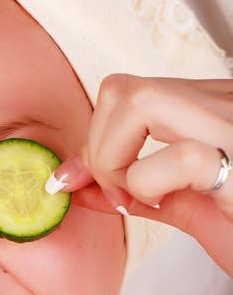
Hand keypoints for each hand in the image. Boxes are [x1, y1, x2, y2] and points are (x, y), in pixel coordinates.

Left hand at [46, 75, 232, 276]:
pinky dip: (151, 188)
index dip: (97, 136)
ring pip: (140, 104)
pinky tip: (173, 204)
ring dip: (117, 163)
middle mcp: (224, 103)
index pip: (127, 90)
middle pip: (122, 90)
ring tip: (140, 198)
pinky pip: (178, 157)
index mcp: (210, 107)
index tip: (98, 182)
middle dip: (99, 149)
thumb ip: (132, 190)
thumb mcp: (188, 204)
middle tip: (120, 193)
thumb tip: (76, 183)